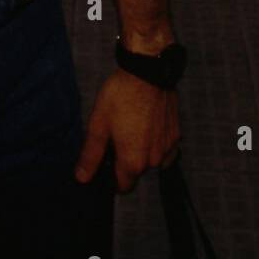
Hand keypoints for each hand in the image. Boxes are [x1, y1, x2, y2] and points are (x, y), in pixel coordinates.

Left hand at [75, 69, 180, 192]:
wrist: (147, 72)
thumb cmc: (120, 97)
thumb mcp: (98, 125)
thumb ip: (91, 155)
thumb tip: (82, 178)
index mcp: (133, 162)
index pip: (122, 186)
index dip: (110, 177)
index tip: (105, 161)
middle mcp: (154, 161)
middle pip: (136, 171)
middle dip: (125, 159)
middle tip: (115, 135)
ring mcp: (168, 148)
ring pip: (150, 159)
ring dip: (141, 150)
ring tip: (131, 125)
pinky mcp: (176, 134)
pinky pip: (164, 148)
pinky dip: (155, 141)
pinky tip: (146, 124)